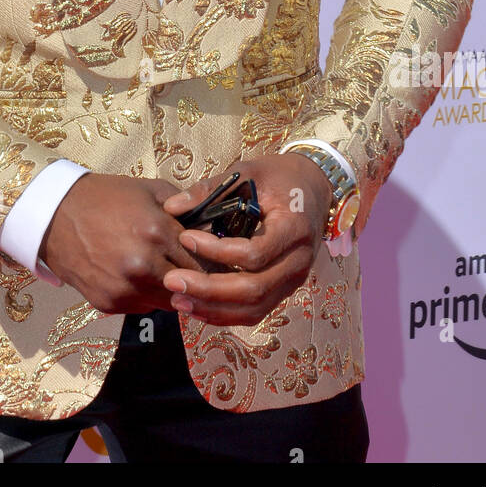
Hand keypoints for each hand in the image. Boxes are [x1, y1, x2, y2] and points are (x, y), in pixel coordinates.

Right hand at [39, 173, 203, 313]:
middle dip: (197, 278)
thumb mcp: (150, 189)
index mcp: (157, 232)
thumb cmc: (107, 197)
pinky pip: (144, 307)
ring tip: (166, 271)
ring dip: (174, 289)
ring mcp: (125, 288)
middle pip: (190, 285)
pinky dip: (148, 295)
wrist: (56, 215)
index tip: (217, 260)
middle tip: (198, 270)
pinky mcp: (110, 304)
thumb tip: (212, 228)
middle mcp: (143, 265)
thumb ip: (187, 207)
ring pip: (170, 301)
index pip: (203, 260)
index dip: (213, 261)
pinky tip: (140, 276)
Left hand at [159, 154, 333, 325]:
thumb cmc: (280, 177)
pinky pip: (255, 311)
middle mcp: (298, 261)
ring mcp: (293, 280)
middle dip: (209, 289)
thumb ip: (211, 189)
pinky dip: (225, 314)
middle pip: (253, 289)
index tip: (186, 238)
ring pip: (254, 308)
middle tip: (172, 280)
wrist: (313, 188)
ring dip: (214, 308)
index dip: (217, 252)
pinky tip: (196, 306)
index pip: (255, 253)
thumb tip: (172, 206)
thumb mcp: (248, 172)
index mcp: (294, 229)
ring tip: (178, 299)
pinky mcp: (283, 289)